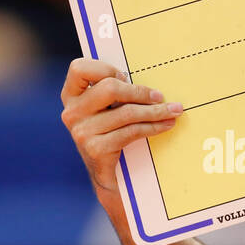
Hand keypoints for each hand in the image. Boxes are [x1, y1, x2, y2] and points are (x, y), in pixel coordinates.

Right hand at [59, 58, 183, 194]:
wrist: (109, 176)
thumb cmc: (112, 134)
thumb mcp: (106, 110)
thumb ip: (114, 93)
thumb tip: (149, 84)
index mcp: (71, 96)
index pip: (79, 69)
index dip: (106, 69)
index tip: (126, 78)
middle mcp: (72, 112)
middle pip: (109, 88)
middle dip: (140, 92)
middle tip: (160, 97)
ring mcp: (82, 132)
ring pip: (126, 112)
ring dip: (155, 111)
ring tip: (173, 111)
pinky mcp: (96, 149)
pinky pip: (132, 131)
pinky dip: (153, 127)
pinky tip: (165, 125)